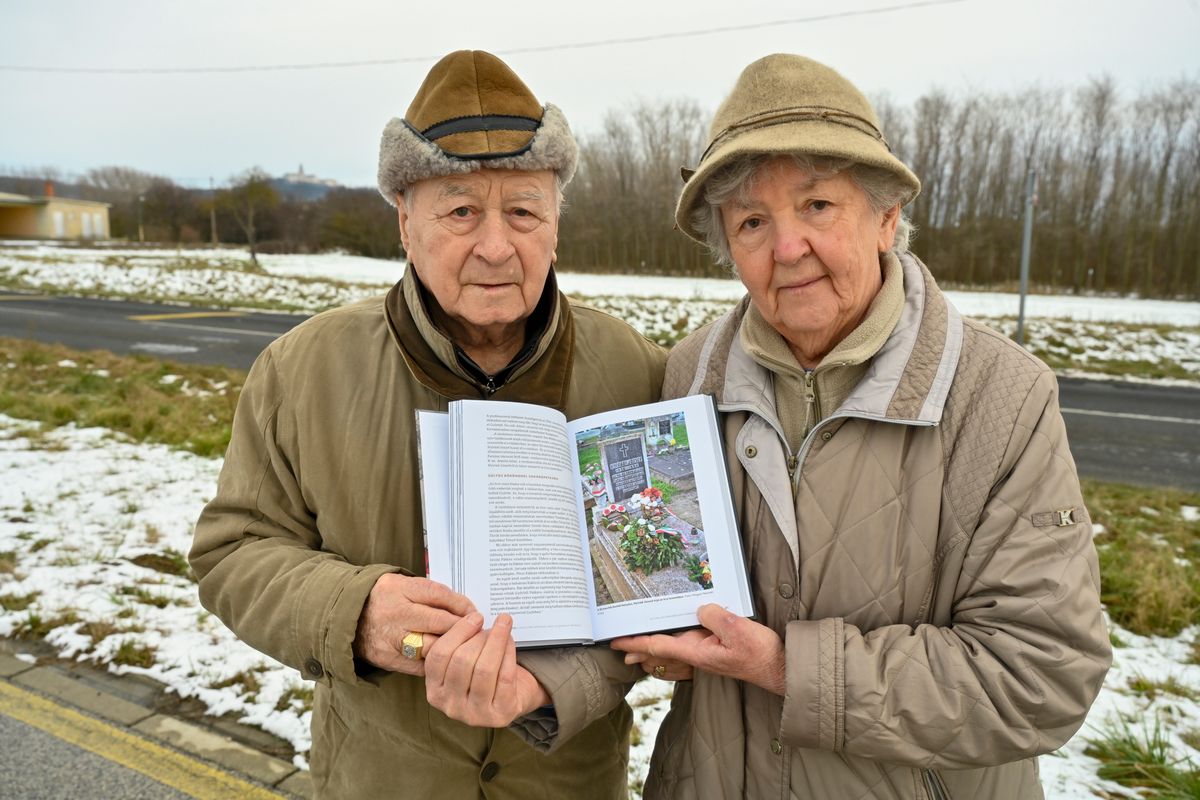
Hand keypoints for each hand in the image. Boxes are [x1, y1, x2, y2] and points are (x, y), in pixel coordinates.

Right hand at [353, 573, 476, 675]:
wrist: (349, 619)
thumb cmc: (384, 599)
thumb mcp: (402, 584)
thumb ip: (429, 593)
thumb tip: (465, 608)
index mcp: (400, 589)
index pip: (439, 595)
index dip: (462, 605)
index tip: (475, 613)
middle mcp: (395, 613)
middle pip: (439, 622)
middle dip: (463, 628)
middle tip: (478, 632)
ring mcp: (391, 638)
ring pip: (433, 647)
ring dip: (454, 649)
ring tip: (467, 648)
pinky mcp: (388, 659)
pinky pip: (421, 666)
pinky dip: (437, 664)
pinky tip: (448, 660)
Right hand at [424, 613, 551, 727]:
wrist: (510, 699)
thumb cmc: (482, 676)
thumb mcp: (462, 663)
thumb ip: (458, 644)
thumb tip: (471, 618)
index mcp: (434, 692)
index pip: (438, 656)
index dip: (457, 632)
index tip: (475, 616)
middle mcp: (451, 707)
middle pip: (461, 661)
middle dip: (478, 636)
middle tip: (491, 623)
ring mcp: (475, 715)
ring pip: (484, 669)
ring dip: (495, 641)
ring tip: (503, 626)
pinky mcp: (500, 715)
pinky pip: (504, 677)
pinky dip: (508, 653)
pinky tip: (511, 640)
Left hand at [610, 604, 785, 694]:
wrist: (780, 668)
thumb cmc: (760, 653)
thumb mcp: (737, 629)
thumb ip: (713, 616)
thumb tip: (699, 609)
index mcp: (697, 652)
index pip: (658, 646)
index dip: (635, 643)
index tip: (616, 643)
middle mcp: (697, 657)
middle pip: (660, 653)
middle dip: (638, 650)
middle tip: (618, 647)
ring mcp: (706, 657)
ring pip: (671, 654)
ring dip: (652, 651)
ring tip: (635, 649)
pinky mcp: (715, 654)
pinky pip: (686, 652)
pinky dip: (672, 649)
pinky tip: (670, 646)